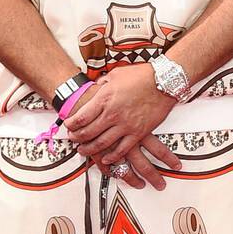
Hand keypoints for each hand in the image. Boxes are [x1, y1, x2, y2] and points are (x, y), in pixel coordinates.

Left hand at [63, 66, 181, 190]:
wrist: (164, 82)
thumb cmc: (141, 75)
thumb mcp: (116, 75)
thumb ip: (103, 83)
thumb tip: (96, 87)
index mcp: (104, 98)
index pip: (81, 117)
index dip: (71, 124)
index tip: (68, 126)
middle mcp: (112, 114)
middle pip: (88, 132)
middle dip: (77, 138)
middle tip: (73, 139)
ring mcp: (125, 125)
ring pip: (102, 144)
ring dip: (90, 149)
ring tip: (83, 150)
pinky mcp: (138, 133)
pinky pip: (122, 149)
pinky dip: (112, 156)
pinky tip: (106, 158)